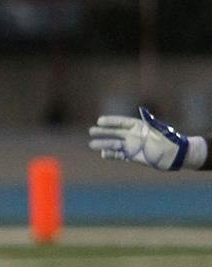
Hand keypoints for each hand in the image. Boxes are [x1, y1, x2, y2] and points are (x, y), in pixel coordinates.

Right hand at [89, 107, 206, 170]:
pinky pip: (119, 155)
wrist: (175, 155)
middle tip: (91, 131)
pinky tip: (103, 154)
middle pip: (114, 133)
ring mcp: (131, 146)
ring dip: (103, 144)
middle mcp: (133, 135)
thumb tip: (142, 110)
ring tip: (92, 144)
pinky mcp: (132, 156)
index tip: (100, 121)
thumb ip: (150, 120)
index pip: (121, 122)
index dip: (111, 121)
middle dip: (103, 132)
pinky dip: (111, 155)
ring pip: (114, 144)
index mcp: (138, 126)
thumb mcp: (159, 128)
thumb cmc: (168, 139)